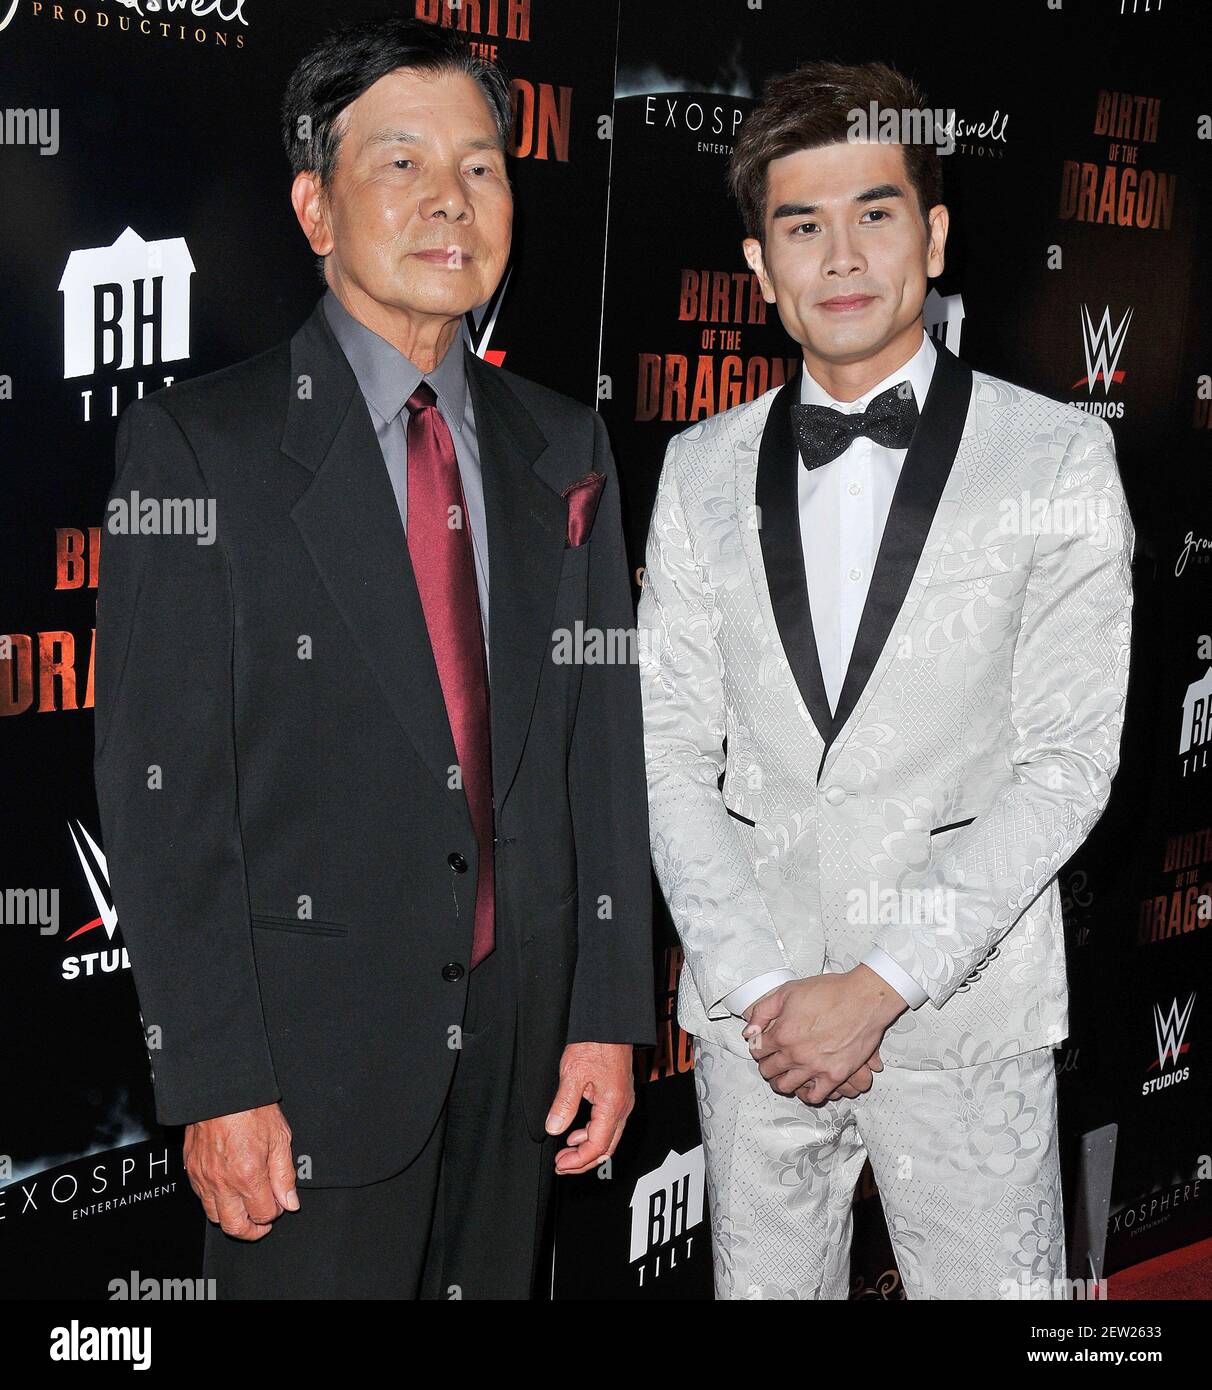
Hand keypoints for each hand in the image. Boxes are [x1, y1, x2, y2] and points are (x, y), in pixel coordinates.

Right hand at [183, 1102, 298, 1239]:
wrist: (222, 1089)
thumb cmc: (251, 1108)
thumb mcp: (280, 1138)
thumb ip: (284, 1175)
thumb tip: (290, 1202)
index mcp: (248, 1175)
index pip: (264, 1214)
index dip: (276, 1212)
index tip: (280, 1203)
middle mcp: (223, 1182)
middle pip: (234, 1226)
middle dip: (251, 1230)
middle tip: (262, 1221)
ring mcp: (204, 1177)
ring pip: (214, 1216)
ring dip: (231, 1216)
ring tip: (245, 1206)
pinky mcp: (192, 1169)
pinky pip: (201, 1197)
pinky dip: (215, 1200)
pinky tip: (228, 1189)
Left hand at [545, 1042, 633, 1174]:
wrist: (610, 1023)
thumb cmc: (595, 1043)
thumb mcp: (573, 1074)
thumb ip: (564, 1104)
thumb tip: (554, 1129)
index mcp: (613, 1106)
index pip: (597, 1146)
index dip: (578, 1161)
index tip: (560, 1163)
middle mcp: (623, 1107)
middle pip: (606, 1148)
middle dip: (583, 1162)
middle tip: (561, 1165)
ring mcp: (624, 1102)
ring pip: (609, 1138)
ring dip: (587, 1149)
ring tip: (565, 1152)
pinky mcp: (620, 1095)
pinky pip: (610, 1125)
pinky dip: (592, 1134)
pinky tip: (576, 1133)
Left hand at [742, 967, 906, 1101]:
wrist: (863, 999)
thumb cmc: (830, 992)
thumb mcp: (788, 991)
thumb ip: (763, 1011)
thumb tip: (750, 1031)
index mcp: (782, 1033)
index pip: (757, 1050)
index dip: (758, 1048)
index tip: (762, 1047)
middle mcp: (795, 1054)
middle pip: (768, 1070)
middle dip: (766, 1065)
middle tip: (772, 1061)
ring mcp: (814, 1067)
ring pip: (786, 1086)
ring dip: (781, 1081)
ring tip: (785, 1075)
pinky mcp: (834, 1075)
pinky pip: (814, 1096)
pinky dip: (806, 1093)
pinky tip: (806, 1085)